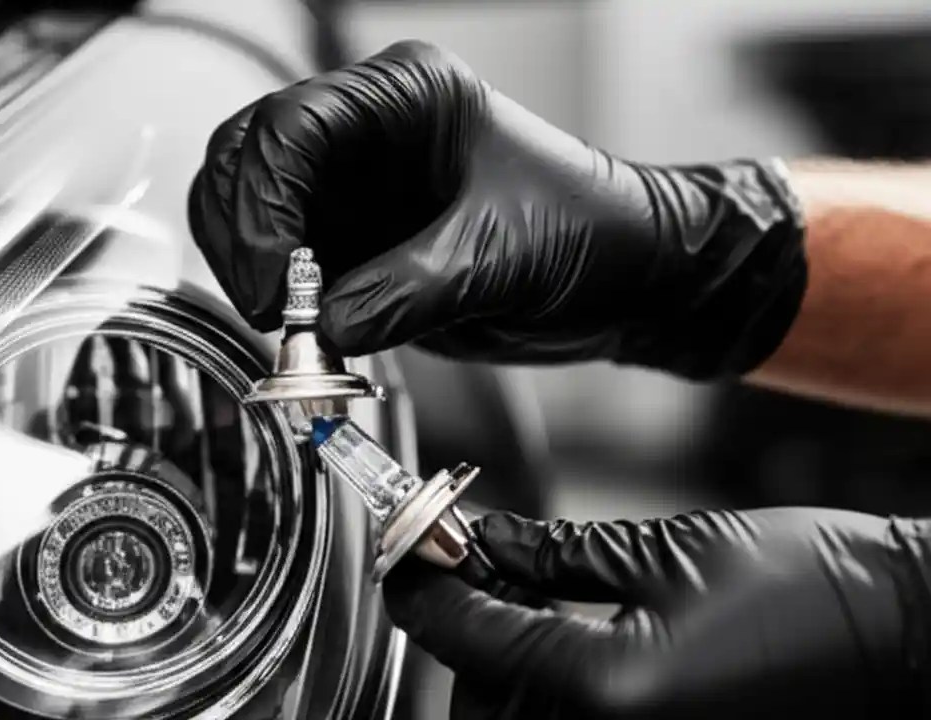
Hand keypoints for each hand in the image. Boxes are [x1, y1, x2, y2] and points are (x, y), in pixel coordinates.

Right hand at [188, 41, 806, 378]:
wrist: (624, 279)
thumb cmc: (591, 232)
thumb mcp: (504, 257)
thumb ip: (411, 290)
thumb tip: (326, 326)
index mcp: (404, 96)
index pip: (290, 126)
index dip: (264, 203)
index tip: (278, 283)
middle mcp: (363, 132)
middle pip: (247, 158)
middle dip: (243, 236)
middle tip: (271, 311)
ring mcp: (348, 187)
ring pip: (246, 208)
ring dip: (248, 269)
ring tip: (288, 329)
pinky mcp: (347, 242)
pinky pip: (278, 264)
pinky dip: (274, 301)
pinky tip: (303, 334)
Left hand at [383, 508, 930, 718]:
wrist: (909, 637)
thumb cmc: (819, 592)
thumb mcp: (667, 550)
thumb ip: (554, 555)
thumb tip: (482, 541)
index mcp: (608, 692)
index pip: (467, 638)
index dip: (423, 584)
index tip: (407, 549)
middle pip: (477, 694)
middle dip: (461, 623)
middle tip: (463, 556)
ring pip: (512, 718)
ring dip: (497, 660)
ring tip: (513, 589)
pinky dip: (542, 685)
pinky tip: (552, 633)